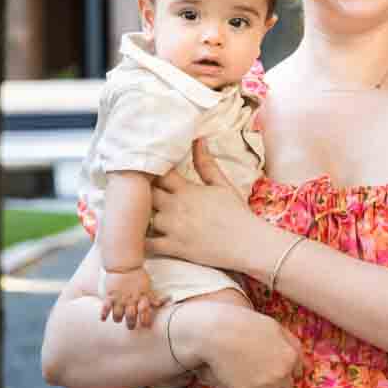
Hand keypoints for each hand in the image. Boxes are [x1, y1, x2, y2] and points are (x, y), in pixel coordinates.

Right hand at [100, 267, 168, 328]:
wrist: (124, 264)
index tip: (146, 326)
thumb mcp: (148, 286)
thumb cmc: (137, 275)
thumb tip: (169, 299)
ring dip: (118, 319)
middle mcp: (132, 299)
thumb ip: (153, 296)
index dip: (146, 321)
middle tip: (131, 327)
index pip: (146, 312)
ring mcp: (120, 298)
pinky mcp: (110, 295)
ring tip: (118, 319)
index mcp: (142, 297)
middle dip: (131, 324)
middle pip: (131, 317)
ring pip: (118, 315)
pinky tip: (103, 319)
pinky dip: (104, 314)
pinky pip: (106, 308)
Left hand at [148, 140, 259, 273]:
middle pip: (146, 194)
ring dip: (141, 216)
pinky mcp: (172, 248)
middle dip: (143, 193)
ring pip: (143, 217)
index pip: (158, 173)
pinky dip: (141, 241)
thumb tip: (198, 139)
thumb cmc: (236, 213)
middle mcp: (175, 207)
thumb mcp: (222, 184)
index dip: (151, 172)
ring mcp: (172, 228)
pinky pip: (146, 244)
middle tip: (141, 194)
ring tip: (141, 215)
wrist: (247, 243)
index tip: (150, 174)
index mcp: (186, 190)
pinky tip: (142, 237)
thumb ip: (206, 163)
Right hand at [173, 299, 302, 387]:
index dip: (287, 373)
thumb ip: (290, 341)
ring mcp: (266, 386)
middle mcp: (282, 372)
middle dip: (280, 385)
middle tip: (266, 381)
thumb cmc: (244, 324)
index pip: (298, 372)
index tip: (277, 373)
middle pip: (288, 386)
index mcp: (291, 355)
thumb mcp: (275, 326)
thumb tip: (299, 356)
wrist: (217, 333)